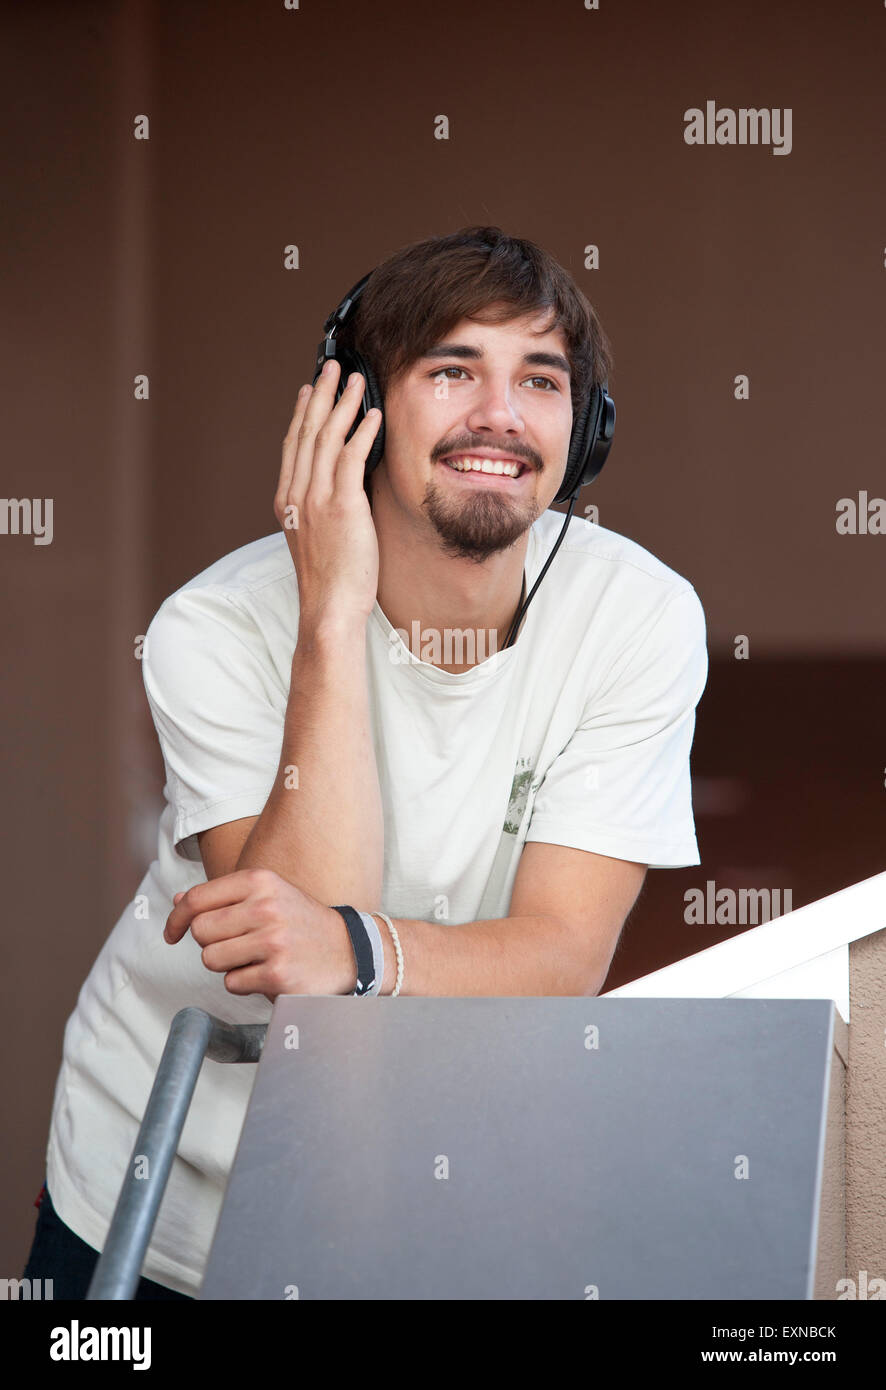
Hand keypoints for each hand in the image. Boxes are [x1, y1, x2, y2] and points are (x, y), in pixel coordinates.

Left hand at [163, 868, 355, 1000]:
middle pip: (201, 932)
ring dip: (226, 965)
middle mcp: (266, 907)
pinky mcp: (277, 973)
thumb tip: (179, 901)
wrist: (349, 950)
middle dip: (210, 943)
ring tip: (253, 958)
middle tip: (235, 945)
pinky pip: (232, 983)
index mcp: (261, 881)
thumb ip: (223, 897)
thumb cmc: (301, 923)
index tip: (173, 933)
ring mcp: (272, 941)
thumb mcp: (268, 896)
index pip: (197, 899)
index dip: (176, 919)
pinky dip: (244, 982)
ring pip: (211, 959)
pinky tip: (267, 972)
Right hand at [275, 359, 382, 627]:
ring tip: (355, 380)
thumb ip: (325, 510)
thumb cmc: (331, 583)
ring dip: (342, 404)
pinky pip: (350, 458)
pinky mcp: (340, 506)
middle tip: (332, 369)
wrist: (329, 608)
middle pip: (306, 433)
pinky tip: (373, 414)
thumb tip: (345, 488)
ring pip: (326, 438)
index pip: (293, 447)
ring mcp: (316, 499)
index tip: (309, 391)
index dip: (301, 415)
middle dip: (320, 396)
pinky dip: (361, 432)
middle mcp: (297, 495)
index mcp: (289, 503)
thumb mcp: (320, 540)